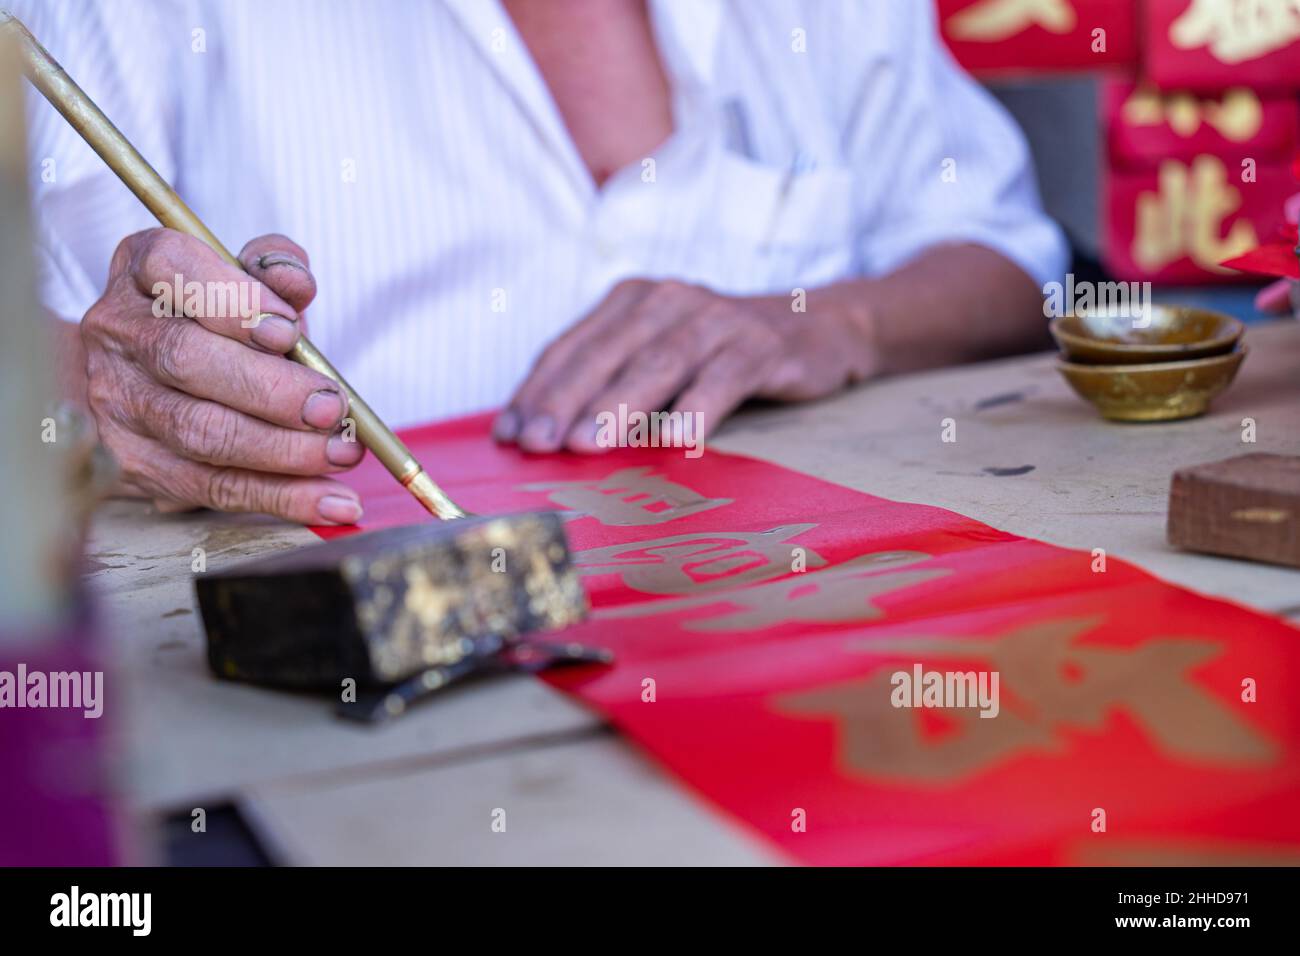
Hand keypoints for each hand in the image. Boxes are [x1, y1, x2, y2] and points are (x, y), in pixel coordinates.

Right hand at [81, 229, 364, 523]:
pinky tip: (332, 500)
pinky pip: (213, 486)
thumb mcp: (252, 284)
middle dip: (269, 388)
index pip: (168, 267)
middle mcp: (118, 332)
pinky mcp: (137, 463)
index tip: (288, 331)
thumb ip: (276, 270)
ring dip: (283, 449)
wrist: (163, 382)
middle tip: (330, 406)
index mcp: (141, 272)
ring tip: (343, 452)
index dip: (230, 299)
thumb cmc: (225, 325)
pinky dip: (281, 496)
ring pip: (199, 430)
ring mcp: (118, 401)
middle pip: (185, 359)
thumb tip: (295, 282)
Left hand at [493, 278, 876, 452]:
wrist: (818, 328)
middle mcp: (669, 300)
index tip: (508, 435)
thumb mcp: (661, 356)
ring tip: (587, 444)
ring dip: (619, 405)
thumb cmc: (720, 355)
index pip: (573, 345)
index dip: (537, 389)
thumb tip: (544, 434)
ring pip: (659, 362)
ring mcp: (718, 319)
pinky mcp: (763, 345)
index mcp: (632, 300)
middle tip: (537, 443)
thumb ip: (611, 382)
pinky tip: (677, 439)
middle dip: (566, 399)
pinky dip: (699, 407)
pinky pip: (725, 377)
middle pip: (608, 352)